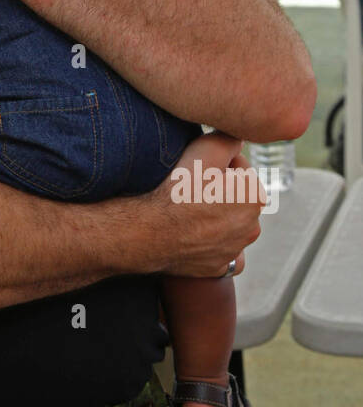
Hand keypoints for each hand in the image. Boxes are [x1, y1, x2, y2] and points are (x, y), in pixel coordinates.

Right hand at [150, 132, 263, 277]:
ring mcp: (237, 249)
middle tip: (192, 187)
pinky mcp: (220, 267)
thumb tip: (238, 140)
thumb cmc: (177, 190)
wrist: (152, 231)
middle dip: (220, 190)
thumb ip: (230, 139)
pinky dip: (217, 245)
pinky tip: (200, 236)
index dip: (216, 164)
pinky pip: (225, 253)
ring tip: (190, 209)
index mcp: (254, 195)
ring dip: (218, 215)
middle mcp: (253, 225)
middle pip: (235, 197)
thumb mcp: (205, 148)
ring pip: (231, 224)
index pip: (238, 168)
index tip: (198, 168)